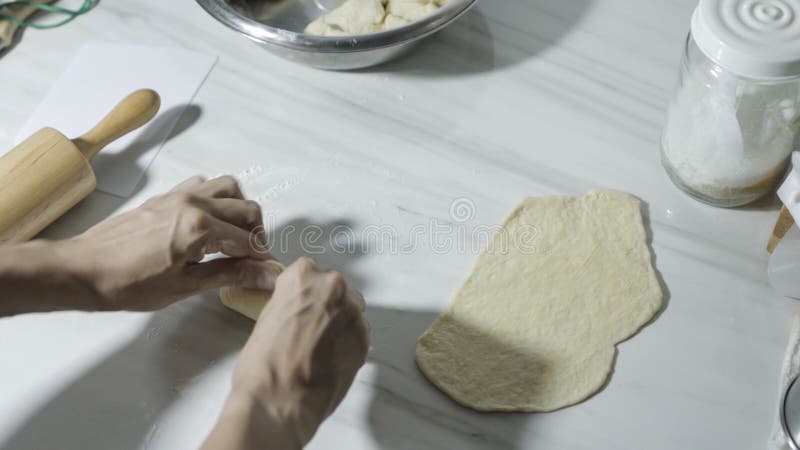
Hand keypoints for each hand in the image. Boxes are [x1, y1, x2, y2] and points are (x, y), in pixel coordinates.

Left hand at [62, 176, 279, 310]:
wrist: (83, 268)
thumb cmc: (130, 284)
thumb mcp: (185, 286)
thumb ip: (230, 274)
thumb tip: (268, 274)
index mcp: (201, 227)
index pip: (248, 238)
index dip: (261, 257)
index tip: (264, 272)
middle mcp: (194, 202)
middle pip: (246, 208)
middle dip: (256, 233)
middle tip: (251, 258)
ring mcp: (179, 195)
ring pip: (228, 188)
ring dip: (239, 209)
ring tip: (233, 236)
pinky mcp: (165, 195)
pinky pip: (203, 185)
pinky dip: (216, 199)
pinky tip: (207, 223)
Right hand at [218, 258, 369, 447]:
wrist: (280, 402)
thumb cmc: (261, 364)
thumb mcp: (267, 317)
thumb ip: (290, 302)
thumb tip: (301, 306)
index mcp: (303, 276)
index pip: (307, 271)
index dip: (303, 292)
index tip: (299, 307)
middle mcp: (333, 287)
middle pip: (334, 289)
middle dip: (325, 305)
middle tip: (310, 330)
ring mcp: (353, 313)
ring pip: (350, 310)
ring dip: (340, 322)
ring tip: (321, 348)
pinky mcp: (365, 339)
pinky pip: (358, 333)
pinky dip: (348, 343)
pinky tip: (332, 359)